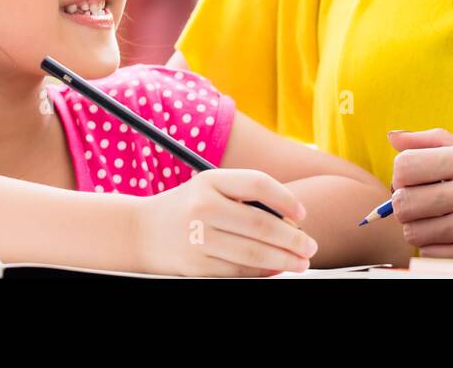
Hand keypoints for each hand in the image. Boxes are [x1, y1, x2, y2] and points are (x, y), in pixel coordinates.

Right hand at [129, 168, 318, 276]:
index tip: (303, 214)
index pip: (258, 183)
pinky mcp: (195, 266)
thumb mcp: (211, 187)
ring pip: (252, 252)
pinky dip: (261, 272)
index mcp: (210, 181)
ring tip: (301, 262)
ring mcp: (197, 238)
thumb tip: (291, 221)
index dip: (286, 199)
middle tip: (311, 247)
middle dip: (292, 239)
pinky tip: (275, 269)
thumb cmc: (188, 207)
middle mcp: (202, 207)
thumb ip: (246, 197)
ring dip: (283, 260)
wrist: (141, 231)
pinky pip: (237, 271)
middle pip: (260, 224)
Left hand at [388, 128, 452, 258]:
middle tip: (421, 196)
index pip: (405, 166)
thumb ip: (432, 142)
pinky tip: (450, 231)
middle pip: (402, 202)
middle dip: (404, 199)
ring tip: (436, 214)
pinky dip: (432, 243)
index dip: (402, 171)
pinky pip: (428, 252)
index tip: (414, 174)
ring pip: (411, 231)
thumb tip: (392, 138)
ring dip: (417, 223)